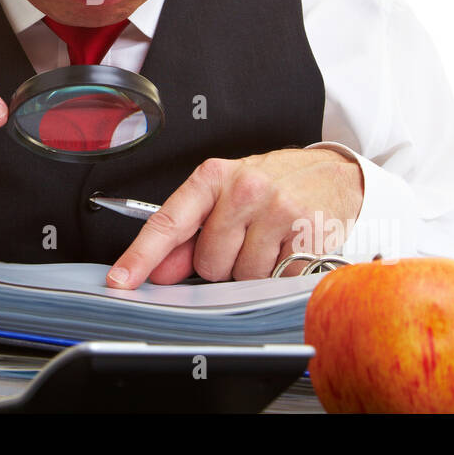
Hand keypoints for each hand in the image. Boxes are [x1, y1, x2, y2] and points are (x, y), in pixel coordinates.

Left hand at [105, 148, 364, 287]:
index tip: (121, 280)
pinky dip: (278, 272)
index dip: (141, 255)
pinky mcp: (306, 231)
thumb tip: (161, 269)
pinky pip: (275, 278)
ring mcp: (276, 209)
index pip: (169, 221)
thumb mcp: (225, 197)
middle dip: (222, 262)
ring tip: (268, 240)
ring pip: (242, 275)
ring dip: (252, 269)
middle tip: (243, 238)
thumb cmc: (272, 184)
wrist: (333, 174)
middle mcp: (244, 188)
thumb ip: (190, 233)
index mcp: (214, 176)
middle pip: (208, 262)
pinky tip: (287, 247)